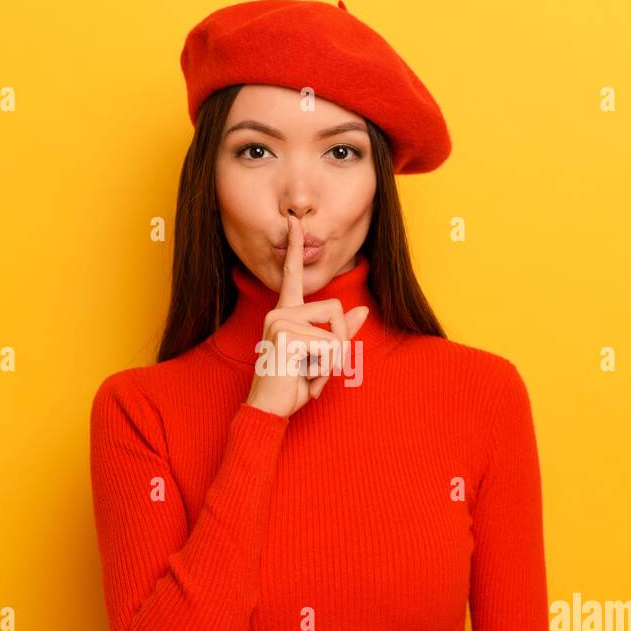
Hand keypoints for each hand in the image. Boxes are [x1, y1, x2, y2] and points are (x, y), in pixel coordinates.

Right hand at [245, 212, 368, 417]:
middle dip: (341, 343)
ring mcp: (280, 321)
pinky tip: (304, 379)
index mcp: (286, 313)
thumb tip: (362, 308)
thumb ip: (341, 333)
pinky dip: (325, 370)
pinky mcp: (286, 335)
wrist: (268, 410)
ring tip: (309, 375)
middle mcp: (280, 312)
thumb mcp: (323, 357)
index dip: (295, 248)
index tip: (293, 220)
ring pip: (336, 333)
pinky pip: (330, 348)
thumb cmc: (293, 385)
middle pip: (337, 309)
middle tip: (320, 367)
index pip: (293, 275)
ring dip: (332, 362)